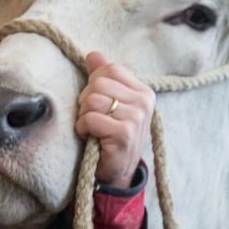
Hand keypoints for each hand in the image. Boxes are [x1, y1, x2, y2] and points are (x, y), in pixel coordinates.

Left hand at [75, 52, 154, 188]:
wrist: (117, 173)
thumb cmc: (112, 136)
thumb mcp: (111, 104)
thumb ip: (104, 78)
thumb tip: (93, 54)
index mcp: (143, 91)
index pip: (110, 68)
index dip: (95, 82)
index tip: (96, 101)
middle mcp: (144, 101)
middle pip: (98, 83)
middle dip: (86, 100)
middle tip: (91, 118)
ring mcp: (137, 117)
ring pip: (92, 100)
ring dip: (84, 115)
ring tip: (91, 128)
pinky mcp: (125, 133)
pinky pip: (91, 118)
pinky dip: (83, 127)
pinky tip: (90, 137)